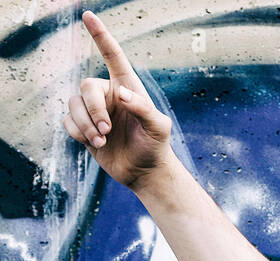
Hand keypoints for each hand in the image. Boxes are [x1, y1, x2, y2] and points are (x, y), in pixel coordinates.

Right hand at [61, 10, 175, 191]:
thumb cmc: (156, 146)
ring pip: (73, 105)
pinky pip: (67, 121)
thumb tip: (120, 94)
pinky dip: (78, 132)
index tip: (88, 17)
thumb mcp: (158, 127)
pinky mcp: (83, 127)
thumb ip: (143, 108)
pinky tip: (94, 143)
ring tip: (103, 140)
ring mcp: (94, 110)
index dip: (101, 37)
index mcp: (127, 88)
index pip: (113, 57)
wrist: (145, 171)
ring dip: (86, 125)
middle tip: (108, 129)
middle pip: (86, 86)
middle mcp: (108, 95)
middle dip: (93, 109)